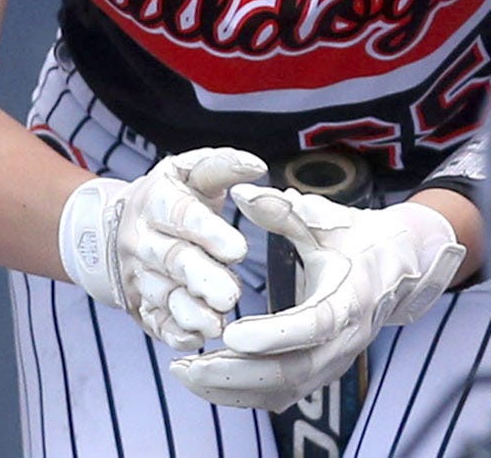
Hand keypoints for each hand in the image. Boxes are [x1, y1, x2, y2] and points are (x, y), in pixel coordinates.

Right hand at [57, 147, 265, 349]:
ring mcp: (140, 276)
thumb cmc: (171, 201)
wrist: (121, 231)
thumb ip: (220, 167)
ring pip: (162, 295)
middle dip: (200, 277)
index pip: (180, 214)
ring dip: (189, 311)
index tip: (239, 249)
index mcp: (155, 202)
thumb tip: (256, 166)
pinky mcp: (142, 307)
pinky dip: (175, 333)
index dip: (207, 231)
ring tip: (215, 322)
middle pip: (171, 259)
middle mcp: (142, 240)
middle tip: (230, 294)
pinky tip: (196, 337)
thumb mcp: (188, 175)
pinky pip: (156, 323)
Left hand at [169, 190, 463, 410]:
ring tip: (184, 374)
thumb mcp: (324, 218)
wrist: (400, 269)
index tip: (230, 336)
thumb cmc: (356, 238)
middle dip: (238, 373)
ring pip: (286, 387)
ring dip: (236, 388)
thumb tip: (240, 192)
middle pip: (293, 370)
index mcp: (350, 298)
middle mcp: (345, 339)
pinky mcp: (322, 367)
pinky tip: (206, 383)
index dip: (274, 335)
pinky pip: (285, 390)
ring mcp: (335, 359)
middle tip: (187, 367)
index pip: (313, 326)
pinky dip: (246, 392)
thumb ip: (283, 210)